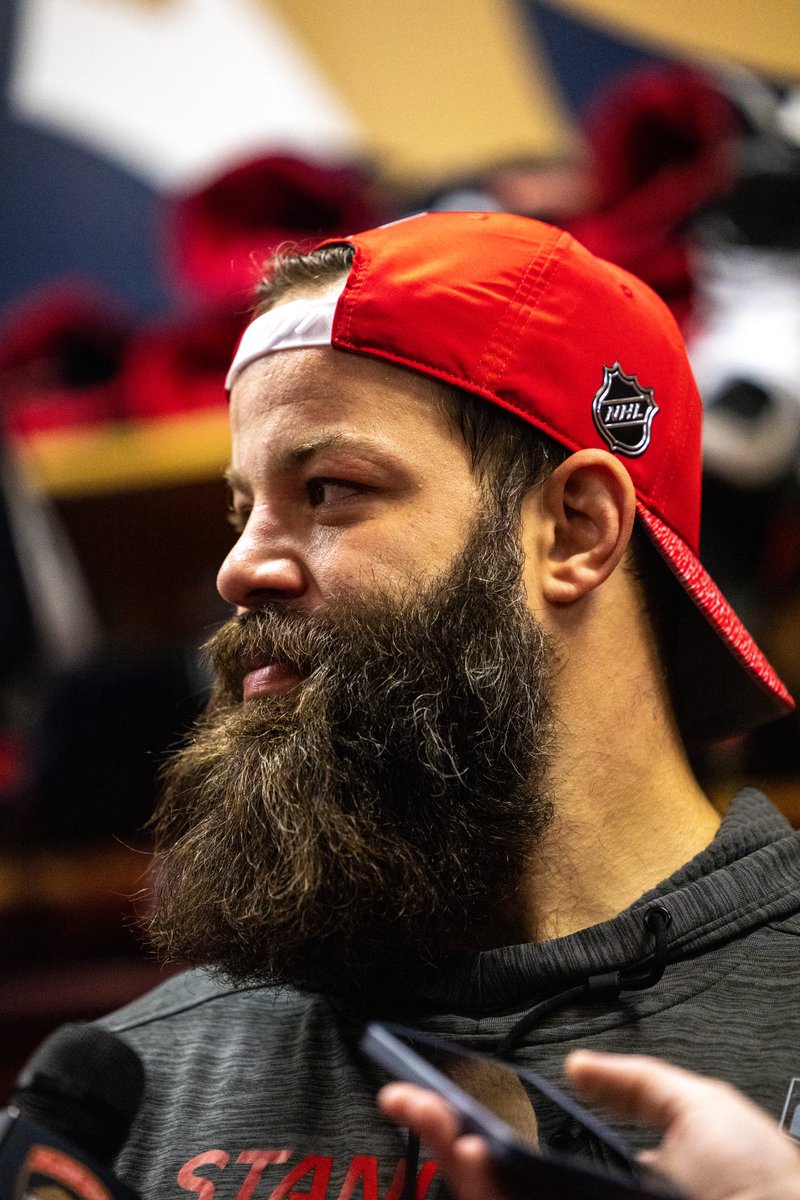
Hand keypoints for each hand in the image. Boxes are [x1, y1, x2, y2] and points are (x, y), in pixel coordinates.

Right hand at [379, 1052, 799, 1199]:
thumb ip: (635, 1083)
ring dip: (449, 1155)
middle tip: (406, 1093)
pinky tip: (468, 1152)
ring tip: (428, 1110)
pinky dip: (481, 1188)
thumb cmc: (763, 1188)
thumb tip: (577, 1065)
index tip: (445, 1087)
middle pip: (490, 1178)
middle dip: (442, 1133)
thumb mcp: (699, 1112)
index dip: (479, 1120)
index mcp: (599, 1187)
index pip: (523, 1156)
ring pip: (490, 1198)